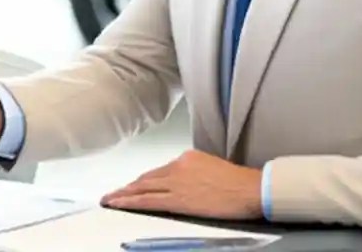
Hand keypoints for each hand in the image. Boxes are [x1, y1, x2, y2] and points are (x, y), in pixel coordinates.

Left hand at [100, 150, 263, 219]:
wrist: (251, 188)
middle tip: (113, 193)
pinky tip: (119, 204)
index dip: (144, 181)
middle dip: (129, 187)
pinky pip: (148, 200)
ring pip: (142, 188)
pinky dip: (130, 202)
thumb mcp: (213, 168)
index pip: (160, 171)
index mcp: (187, 158)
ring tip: (110, 200)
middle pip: (147, 178)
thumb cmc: (239, 183)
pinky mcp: (178, 199)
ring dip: (124, 194)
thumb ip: (195, 173)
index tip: (133, 185)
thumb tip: (188, 183)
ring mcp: (176, 182)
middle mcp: (177, 167)